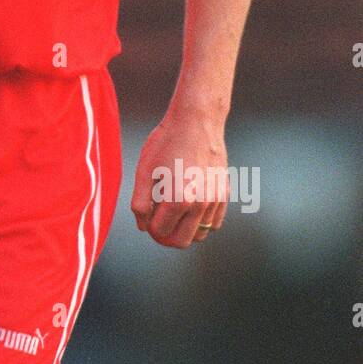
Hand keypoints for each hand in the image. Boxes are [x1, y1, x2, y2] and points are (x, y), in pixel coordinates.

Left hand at [129, 106, 228, 248]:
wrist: (196, 121)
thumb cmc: (166, 142)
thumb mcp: (144, 171)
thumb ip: (140, 203)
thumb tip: (144, 226)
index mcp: (178, 200)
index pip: (160, 233)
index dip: (150, 228)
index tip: (147, 218)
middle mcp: (201, 204)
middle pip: (182, 242)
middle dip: (167, 236)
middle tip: (158, 222)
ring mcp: (216, 200)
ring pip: (200, 234)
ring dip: (185, 229)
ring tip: (173, 210)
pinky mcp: (224, 193)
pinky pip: (214, 222)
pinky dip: (201, 221)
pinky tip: (190, 206)